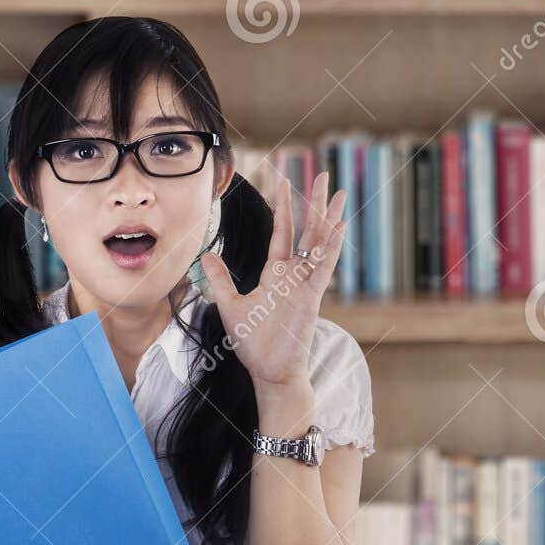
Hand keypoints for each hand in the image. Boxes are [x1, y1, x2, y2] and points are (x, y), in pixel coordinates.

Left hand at [199, 169, 346, 390]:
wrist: (270, 372)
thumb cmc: (254, 345)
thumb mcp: (230, 306)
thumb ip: (221, 279)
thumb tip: (204, 256)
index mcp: (275, 275)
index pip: (283, 232)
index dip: (284, 206)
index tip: (285, 181)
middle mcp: (294, 275)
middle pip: (308, 229)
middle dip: (314, 201)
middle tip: (322, 173)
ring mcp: (305, 284)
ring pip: (320, 242)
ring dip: (328, 216)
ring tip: (337, 190)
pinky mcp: (311, 297)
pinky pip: (323, 266)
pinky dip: (332, 246)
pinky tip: (340, 226)